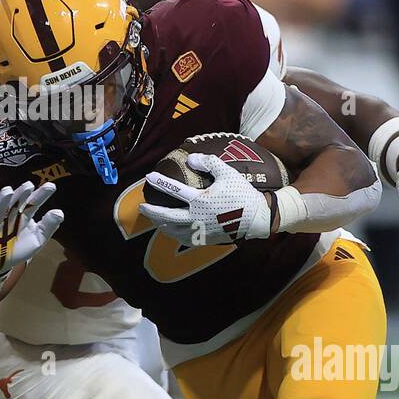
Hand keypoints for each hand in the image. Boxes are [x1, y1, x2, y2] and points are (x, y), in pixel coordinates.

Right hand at [0, 181, 63, 277]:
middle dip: (22, 194)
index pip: (33, 203)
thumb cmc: (19, 250)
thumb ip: (48, 227)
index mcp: (24, 216)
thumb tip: (59, 212)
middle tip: (29, 185)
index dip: (41, 195)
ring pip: (0, 209)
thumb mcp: (38, 240)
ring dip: (3, 200)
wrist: (0, 265)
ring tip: (8, 191)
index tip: (51, 186)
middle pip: (16, 203)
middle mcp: (10, 215)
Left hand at [139, 154, 273, 245]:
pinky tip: (172, 232)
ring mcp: (201, 230)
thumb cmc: (242, 194)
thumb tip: (190, 159)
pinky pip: (185, 239)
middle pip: (167, 216)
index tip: (148, 177)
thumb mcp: (228, 173)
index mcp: (200, 200)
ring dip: (161, 225)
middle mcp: (197, 217)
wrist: (257, 218)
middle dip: (152, 212)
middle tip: (141, 207)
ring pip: (174, 230)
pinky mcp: (206, 239)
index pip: (174, 190)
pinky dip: (175, 235)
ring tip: (154, 220)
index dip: (160, 182)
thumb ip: (209, 163)